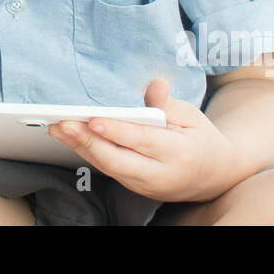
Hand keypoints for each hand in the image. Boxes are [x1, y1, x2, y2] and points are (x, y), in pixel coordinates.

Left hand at [47, 78, 239, 202]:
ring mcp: (145, 186)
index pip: (142, 141)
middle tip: (63, 123)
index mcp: (179, 153)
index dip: (116, 131)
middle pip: (117, 161)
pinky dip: (87, 152)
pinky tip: (70, 137)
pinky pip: (107, 170)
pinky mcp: (134, 187)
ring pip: (107, 168)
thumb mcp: (192, 116)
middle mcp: (160, 175)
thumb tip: (154, 86)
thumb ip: (168, 103)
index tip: (93, 119)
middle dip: (86, 141)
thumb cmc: (201, 139)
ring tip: (58, 127)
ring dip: (80, 147)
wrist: (215, 176)